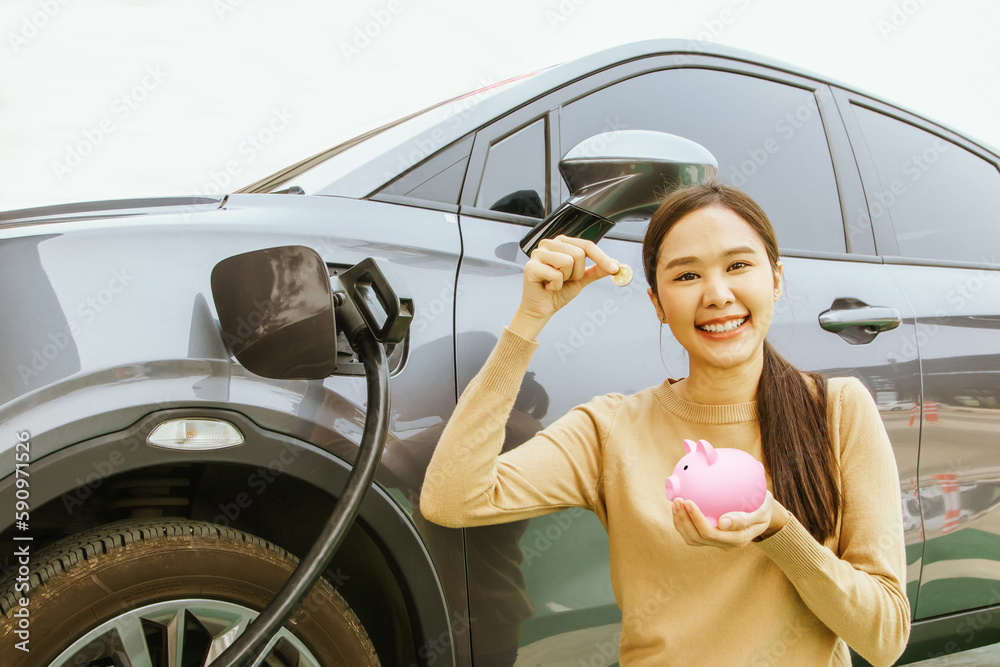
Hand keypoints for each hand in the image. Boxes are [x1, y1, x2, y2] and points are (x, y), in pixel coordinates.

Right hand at [509, 235, 618, 338]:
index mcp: (562, 243)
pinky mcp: (531, 266)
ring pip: (567, 261)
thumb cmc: (557, 292)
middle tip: (565, 280)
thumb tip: (614, 264)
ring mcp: (538, 253)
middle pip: (578, 253)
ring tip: (555, 282)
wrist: (541, 308)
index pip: (586, 245)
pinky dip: (555, 286)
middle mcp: (549, 244)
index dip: (602, 257)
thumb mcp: (581, 280)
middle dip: (577, 273)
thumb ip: (596, 270)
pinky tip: (547, 286)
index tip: (614, 268)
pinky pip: (556, 275)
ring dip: (566, 278)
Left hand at [671, 491, 786, 549]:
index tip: (688, 500)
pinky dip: (681, 523)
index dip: (696, 519)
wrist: (764, 513)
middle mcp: (726, 544)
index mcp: (738, 538)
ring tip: (675, 503)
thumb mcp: (762, 510)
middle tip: (678, 499)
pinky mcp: (711, 538)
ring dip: (680, 522)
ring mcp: (718, 543)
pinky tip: (677, 508)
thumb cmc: (763, 506)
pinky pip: (692, 535)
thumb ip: (745, 518)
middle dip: (684, 519)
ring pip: (692, 539)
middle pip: (698, 537)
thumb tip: (722, 523)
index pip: (711, 533)